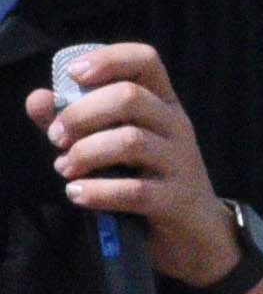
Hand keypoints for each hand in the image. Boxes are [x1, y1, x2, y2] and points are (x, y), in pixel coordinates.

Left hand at [32, 43, 240, 287]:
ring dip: (84, 153)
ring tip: (65, 169)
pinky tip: (77, 194)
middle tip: (55, 138)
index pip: (145, 61)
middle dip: (81, 114)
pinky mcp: (177, 200)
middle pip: (130, 97)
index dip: (108, 59)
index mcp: (163, 105)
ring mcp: (181, 163)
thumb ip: (73, 121)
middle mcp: (177, 127)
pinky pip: (134, 191)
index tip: (73, 74)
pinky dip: (97, 191)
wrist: (194, 234)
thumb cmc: (146, 180)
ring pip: (130, 141)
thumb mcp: (111, 144)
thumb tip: (37, 98)